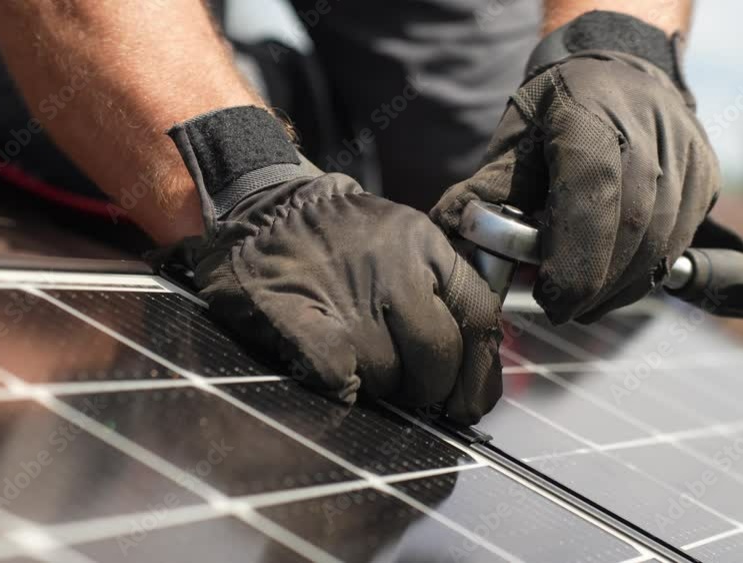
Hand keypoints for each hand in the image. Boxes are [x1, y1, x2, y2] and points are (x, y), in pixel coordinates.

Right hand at [159, 107, 502, 424]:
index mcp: (425, 244)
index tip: (468, 405)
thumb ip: (438, 295)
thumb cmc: (340, 238)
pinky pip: (337, 371)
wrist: (263, 203)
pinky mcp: (294, 310)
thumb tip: (469, 381)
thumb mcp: (403, 243)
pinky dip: (342, 386)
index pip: (479, 315)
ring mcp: (342, 287)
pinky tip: (339, 379)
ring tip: (364, 372)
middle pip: (437, 352)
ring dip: (380, 389)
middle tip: (411, 396)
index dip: (479, 373)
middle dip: (429, 389)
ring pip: (387, 371)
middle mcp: (393, 263)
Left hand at [431, 11, 719, 324]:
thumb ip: (488, 192)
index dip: (575, 255)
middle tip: (561, 309)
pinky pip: (678, 243)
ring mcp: (686, 153)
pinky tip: (612, 280)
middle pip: (632, 228)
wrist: (619, 70)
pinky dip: (644, 274)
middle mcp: (650, 129)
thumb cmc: (555, 111)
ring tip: (583, 301)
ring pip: (660, 244)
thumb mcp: (513, 138)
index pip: (594, 190)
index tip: (551, 299)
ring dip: (619, 288)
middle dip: (594, 285)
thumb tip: (456, 240)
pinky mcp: (706, 176)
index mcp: (591, 112)